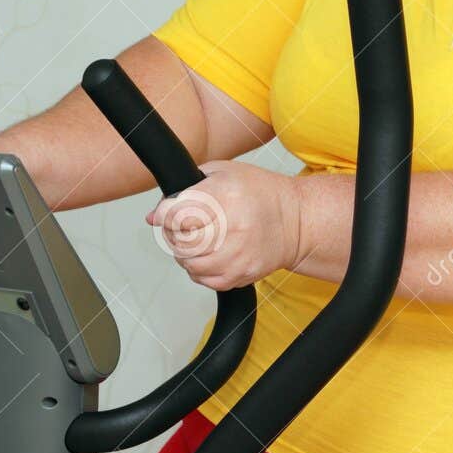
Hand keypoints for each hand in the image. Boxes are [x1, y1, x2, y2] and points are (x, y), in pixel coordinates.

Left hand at [145, 160, 301, 290]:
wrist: (296, 221)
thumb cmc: (260, 193)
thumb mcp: (224, 171)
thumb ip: (187, 187)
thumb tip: (155, 216)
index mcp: (225, 196)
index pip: (176, 214)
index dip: (165, 214)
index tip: (167, 213)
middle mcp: (232, 227)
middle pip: (179, 241)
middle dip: (173, 233)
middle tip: (182, 226)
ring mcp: (237, 255)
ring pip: (188, 263)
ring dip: (185, 253)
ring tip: (196, 240)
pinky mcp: (241, 275)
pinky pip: (204, 280)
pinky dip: (198, 269)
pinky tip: (208, 254)